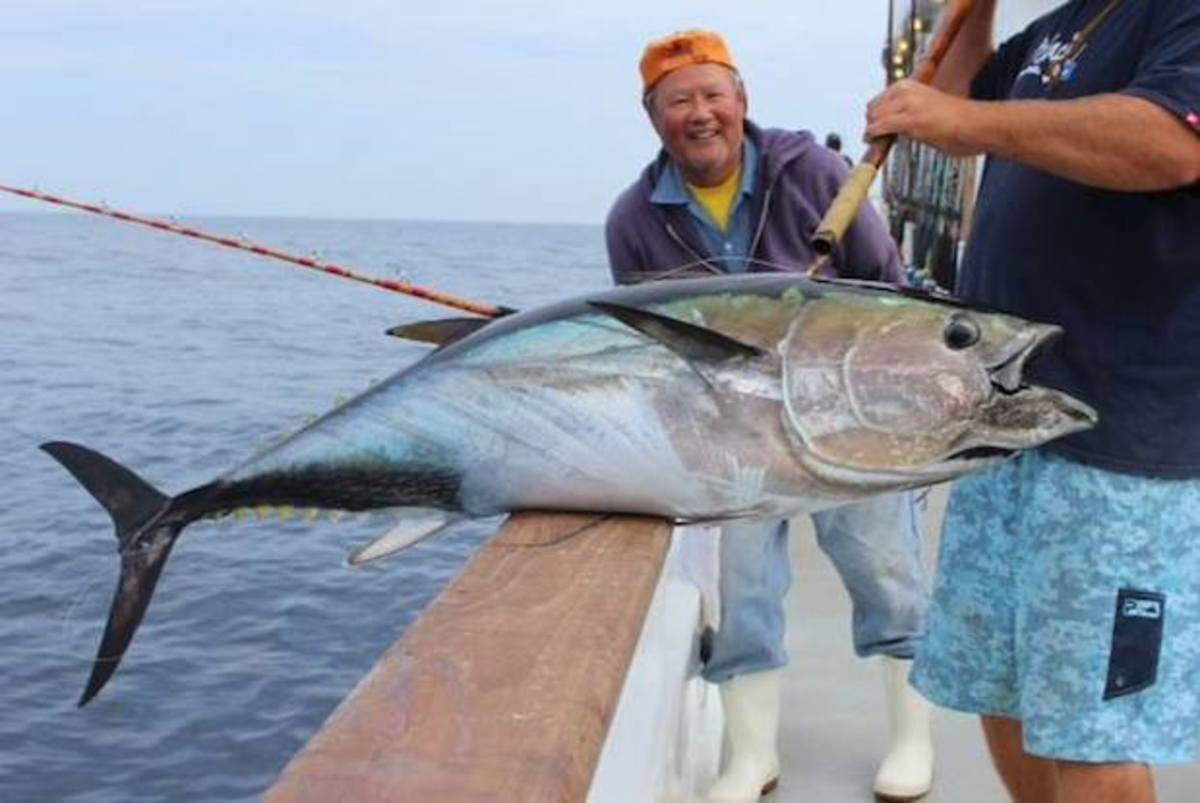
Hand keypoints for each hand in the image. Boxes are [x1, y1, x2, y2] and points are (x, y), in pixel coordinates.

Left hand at [865, 79, 980, 156]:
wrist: (974, 123)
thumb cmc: (955, 120)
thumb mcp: (924, 108)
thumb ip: (906, 113)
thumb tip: (888, 126)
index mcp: (908, 85)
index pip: (877, 102)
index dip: (874, 118)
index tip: (875, 130)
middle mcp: (905, 90)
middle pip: (871, 109)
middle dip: (871, 125)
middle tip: (874, 139)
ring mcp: (907, 104)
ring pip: (873, 118)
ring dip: (872, 132)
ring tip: (877, 143)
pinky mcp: (910, 119)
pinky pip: (880, 127)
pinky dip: (873, 136)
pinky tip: (874, 142)